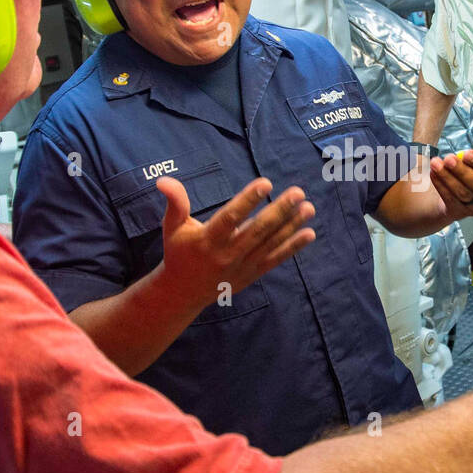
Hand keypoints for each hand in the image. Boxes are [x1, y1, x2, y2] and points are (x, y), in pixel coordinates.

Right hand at [152, 176, 315, 310]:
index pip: (230, 217)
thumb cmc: (179, 252)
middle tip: (298, 192)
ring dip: (292, 226)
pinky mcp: (252, 274)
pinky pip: (275, 259)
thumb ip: (175, 202)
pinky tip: (309, 232)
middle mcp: (227, 254)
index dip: (248, 200)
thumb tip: (164, 180)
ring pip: (270, 244)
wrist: (183, 292)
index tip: (265, 183)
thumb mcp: (173, 227)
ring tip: (308, 208)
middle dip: (280, 211)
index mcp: (208, 239)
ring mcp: (242, 266)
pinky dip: (293, 247)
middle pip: (257, 231)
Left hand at [426, 150, 472, 221]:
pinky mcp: (462, 213)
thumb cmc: (471, 172)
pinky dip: (440, 185)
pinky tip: (433, 173)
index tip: (466, 153)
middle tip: (448, 158)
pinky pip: (450, 199)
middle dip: (462, 170)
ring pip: (463, 193)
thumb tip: (458, 157)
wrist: (458, 194)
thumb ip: (471, 161)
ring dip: (447, 177)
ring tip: (436, 163)